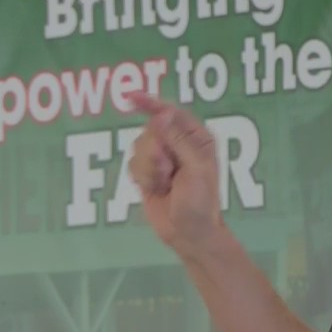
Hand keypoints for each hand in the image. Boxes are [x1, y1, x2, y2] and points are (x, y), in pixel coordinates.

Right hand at [126, 92, 223, 256]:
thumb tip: (161, 114)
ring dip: (149, 168)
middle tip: (167, 171)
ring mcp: (162, 158)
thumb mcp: (195, 168)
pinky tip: (156, 189)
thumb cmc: (200, 202)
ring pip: (138, 147)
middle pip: (150, 130)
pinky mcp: (147, 173)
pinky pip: (132, 164)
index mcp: (197, 138)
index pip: (171, 113)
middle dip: (154, 151)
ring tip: (165, 184)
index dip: (151, 104)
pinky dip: (142, 177)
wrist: (188, 234)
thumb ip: (177, 140)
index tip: (130, 97)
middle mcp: (179, 144)